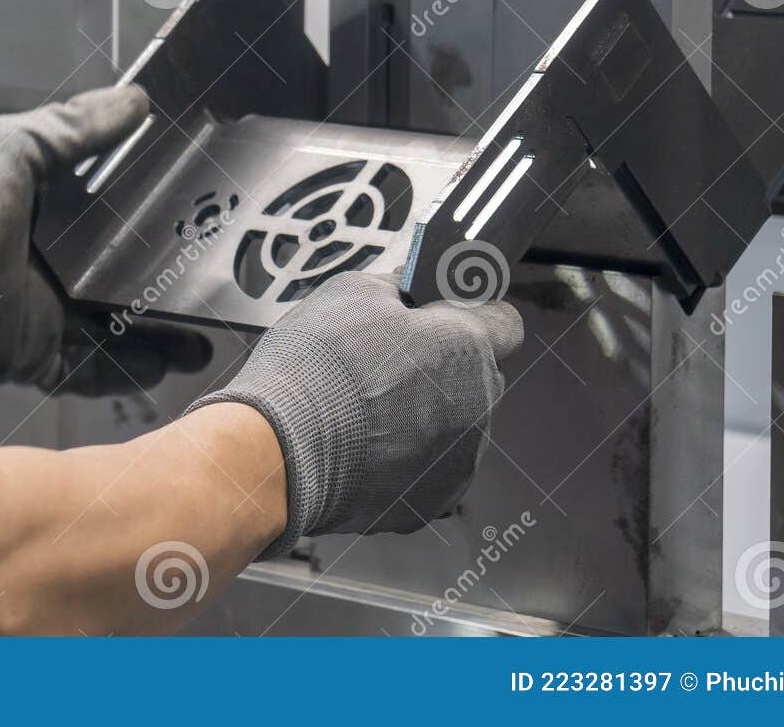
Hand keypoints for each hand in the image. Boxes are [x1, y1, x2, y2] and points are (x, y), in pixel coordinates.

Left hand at [0, 85, 210, 395]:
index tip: (201, 215)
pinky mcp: (36, 358)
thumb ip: (74, 125)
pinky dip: (129, 372)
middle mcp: (50, 264)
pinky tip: (163, 364)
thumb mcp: (13, 147)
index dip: (157, 215)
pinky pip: (93, 371)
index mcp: (47, 213)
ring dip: (162, 333)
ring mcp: (44, 314)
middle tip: (216, 280)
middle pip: (126, 276)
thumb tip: (134, 99)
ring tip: (202, 331)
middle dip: (171, 283)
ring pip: (120, 329)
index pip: (116, 213)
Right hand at [188, 270, 522, 554]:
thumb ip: (400, 284)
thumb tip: (413, 284)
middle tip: (388, 362)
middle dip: (445, 366)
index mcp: (466, 346)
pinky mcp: (431, 500)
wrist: (278, 450)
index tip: (445, 317)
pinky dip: (407, 458)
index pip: (506, 322)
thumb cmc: (313, 371)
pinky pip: (432, 469)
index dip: (473, 314)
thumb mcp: (351, 292)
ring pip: (456, 425)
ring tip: (365, 410)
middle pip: (479, 376)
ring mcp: (459, 459)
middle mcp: (478, 405)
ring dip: (426, 414)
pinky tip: (363, 446)